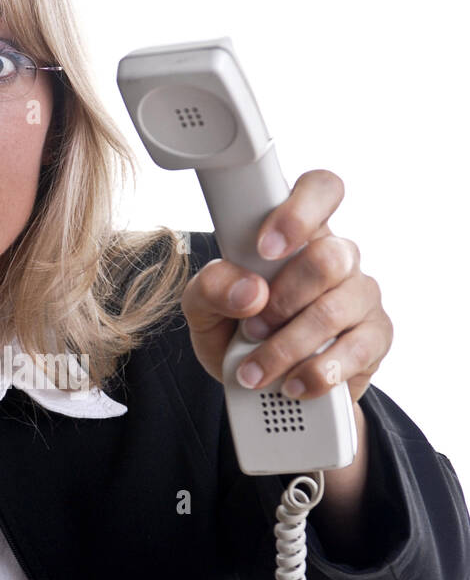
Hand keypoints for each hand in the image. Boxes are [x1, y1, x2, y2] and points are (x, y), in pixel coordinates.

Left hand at [180, 169, 392, 404]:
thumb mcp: (203, 312)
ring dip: (287, 347)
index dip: (299, 212)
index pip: (321, 189)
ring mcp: (361, 296)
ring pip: (336, 309)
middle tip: (252, 328)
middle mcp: (338, 256)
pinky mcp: (376, 338)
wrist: (261, 390)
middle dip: (284, 299)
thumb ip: (211, 289)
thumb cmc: (235, 332)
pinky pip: (355, 352)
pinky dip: (315, 374)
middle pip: (330, 256)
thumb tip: (249, 291)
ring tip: (256, 371)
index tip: (266, 248)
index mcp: (299, 234)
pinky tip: (292, 385)